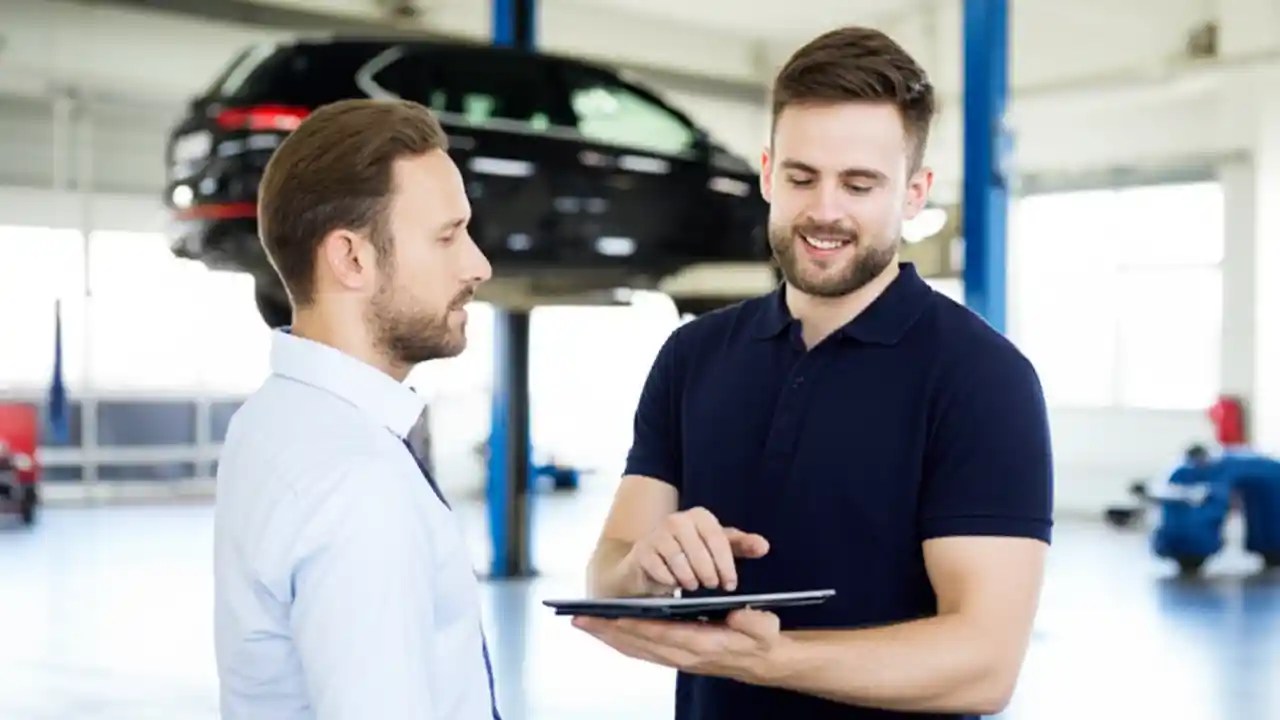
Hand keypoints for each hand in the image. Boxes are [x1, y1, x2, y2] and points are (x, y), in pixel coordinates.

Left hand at [573, 608, 787, 684]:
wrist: (763, 662)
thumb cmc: (762, 640)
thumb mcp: (766, 628)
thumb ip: (752, 621)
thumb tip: (737, 614)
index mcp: (703, 645)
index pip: (663, 635)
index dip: (637, 627)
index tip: (614, 617)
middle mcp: (684, 656)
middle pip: (639, 644)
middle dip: (608, 632)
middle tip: (580, 618)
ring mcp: (677, 659)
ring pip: (636, 650)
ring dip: (608, 637)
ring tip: (583, 622)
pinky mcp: (674, 657)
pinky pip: (641, 652)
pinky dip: (620, 642)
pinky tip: (605, 631)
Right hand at [623, 507, 768, 594]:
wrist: (648, 562)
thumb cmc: (689, 554)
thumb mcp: (716, 548)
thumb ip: (741, 545)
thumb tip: (764, 546)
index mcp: (699, 516)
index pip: (718, 539)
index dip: (726, 564)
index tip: (731, 584)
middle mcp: (676, 520)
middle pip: (698, 551)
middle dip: (708, 573)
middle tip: (712, 586)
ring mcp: (656, 535)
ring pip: (679, 561)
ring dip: (689, 578)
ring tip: (694, 586)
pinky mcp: (642, 552)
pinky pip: (659, 569)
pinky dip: (669, 581)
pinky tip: (674, 586)